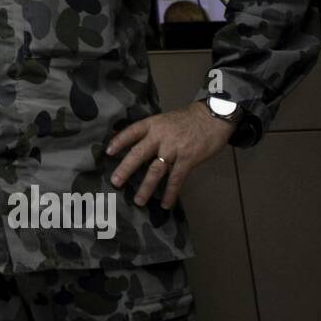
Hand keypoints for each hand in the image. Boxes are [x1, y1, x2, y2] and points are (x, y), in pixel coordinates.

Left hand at [106, 102, 235, 209]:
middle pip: (138, 153)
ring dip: (146, 187)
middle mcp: (160, 136)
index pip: (131, 132)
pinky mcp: (188, 159)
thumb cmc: (187, 120)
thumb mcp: (164, 120)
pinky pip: (176, 179)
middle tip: (115, 182)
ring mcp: (174, 148)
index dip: (119, 142)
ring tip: (138, 201)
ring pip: (156, 170)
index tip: (107, 153)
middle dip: (125, 169)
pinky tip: (165, 203)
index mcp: (153, 124)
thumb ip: (152, 132)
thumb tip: (136, 147)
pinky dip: (170, 192)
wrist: (213, 116)